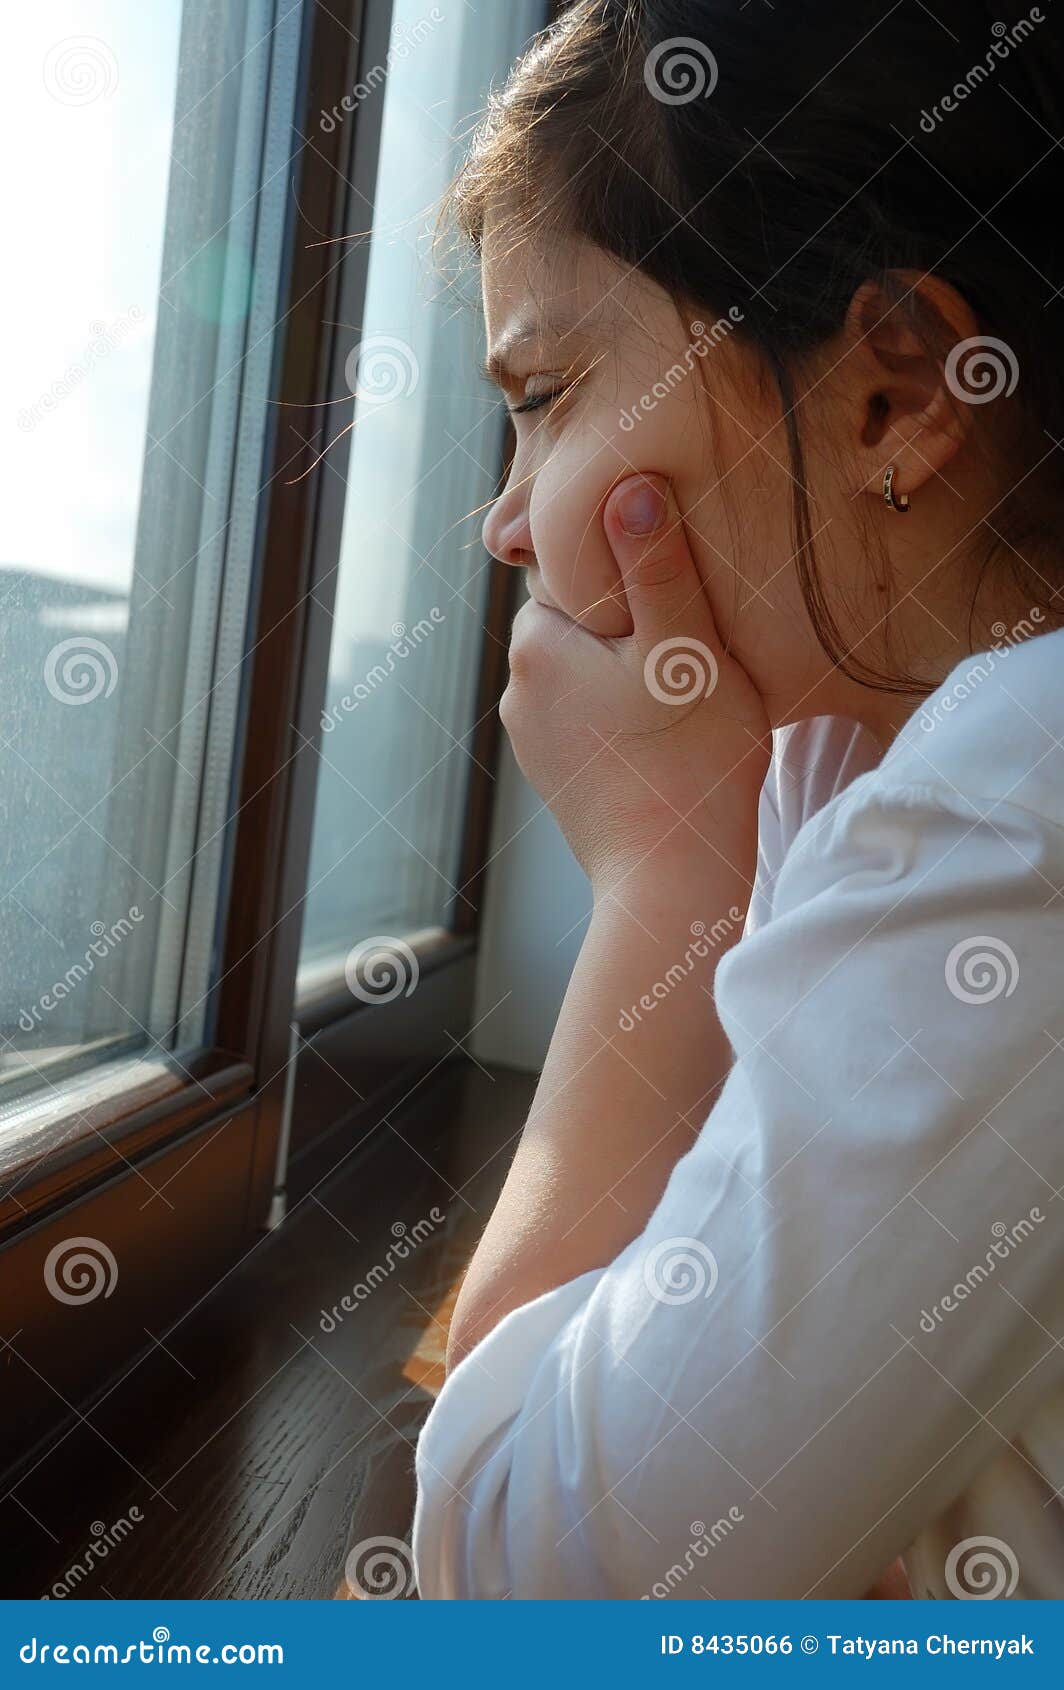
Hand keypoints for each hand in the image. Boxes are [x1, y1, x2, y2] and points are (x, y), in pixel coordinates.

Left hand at [500, 474, 771, 899]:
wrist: (671, 882)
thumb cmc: (690, 761)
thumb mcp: (686, 648)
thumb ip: (655, 565)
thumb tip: (626, 486)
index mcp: (538, 644)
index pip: (579, 570)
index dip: (636, 575)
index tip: (685, 602)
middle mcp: (519, 689)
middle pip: (583, 622)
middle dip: (632, 625)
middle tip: (696, 653)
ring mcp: (533, 740)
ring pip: (588, 674)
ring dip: (630, 674)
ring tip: (686, 699)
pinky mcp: (557, 778)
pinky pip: (590, 720)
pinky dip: (624, 719)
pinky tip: (668, 740)